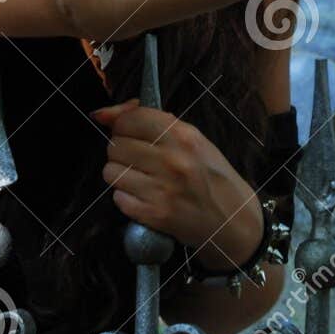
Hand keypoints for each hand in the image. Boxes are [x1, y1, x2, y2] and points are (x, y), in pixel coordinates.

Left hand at [90, 98, 262, 266]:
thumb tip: (102, 114)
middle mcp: (172, 160)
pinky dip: (126, 197)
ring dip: (121, 174)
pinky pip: (117, 198)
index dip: (123, 124)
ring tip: (142, 178)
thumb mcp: (193, 140)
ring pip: (110, 171)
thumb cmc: (212, 176)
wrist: (232, 220)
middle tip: (141, 159)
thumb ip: (152, 122)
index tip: (130, 132)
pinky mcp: (153, 215)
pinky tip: (145, 197)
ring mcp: (161, 189)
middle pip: (116, 145)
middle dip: (122, 151)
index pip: (130, 119)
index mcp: (184, 136)